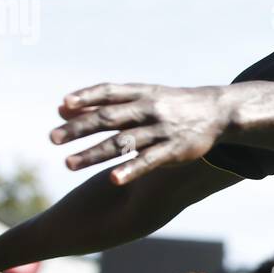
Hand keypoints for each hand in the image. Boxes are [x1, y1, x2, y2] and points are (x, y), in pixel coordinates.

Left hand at [51, 83, 229, 184]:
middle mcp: (149, 109)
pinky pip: (149, 161)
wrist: (220, 111)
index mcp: (142, 93)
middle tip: (53, 138)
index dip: (86, 97)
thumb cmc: (172, 104)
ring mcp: (162, 130)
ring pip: (123, 142)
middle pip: (109, 118)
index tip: (63, 106)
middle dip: (80, 128)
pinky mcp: (175, 151)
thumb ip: (104, 102)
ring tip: (68, 164)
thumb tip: (61, 107)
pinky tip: (113, 180)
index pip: (109, 92)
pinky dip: (131, 170)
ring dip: (95, 153)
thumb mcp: (143, 96)